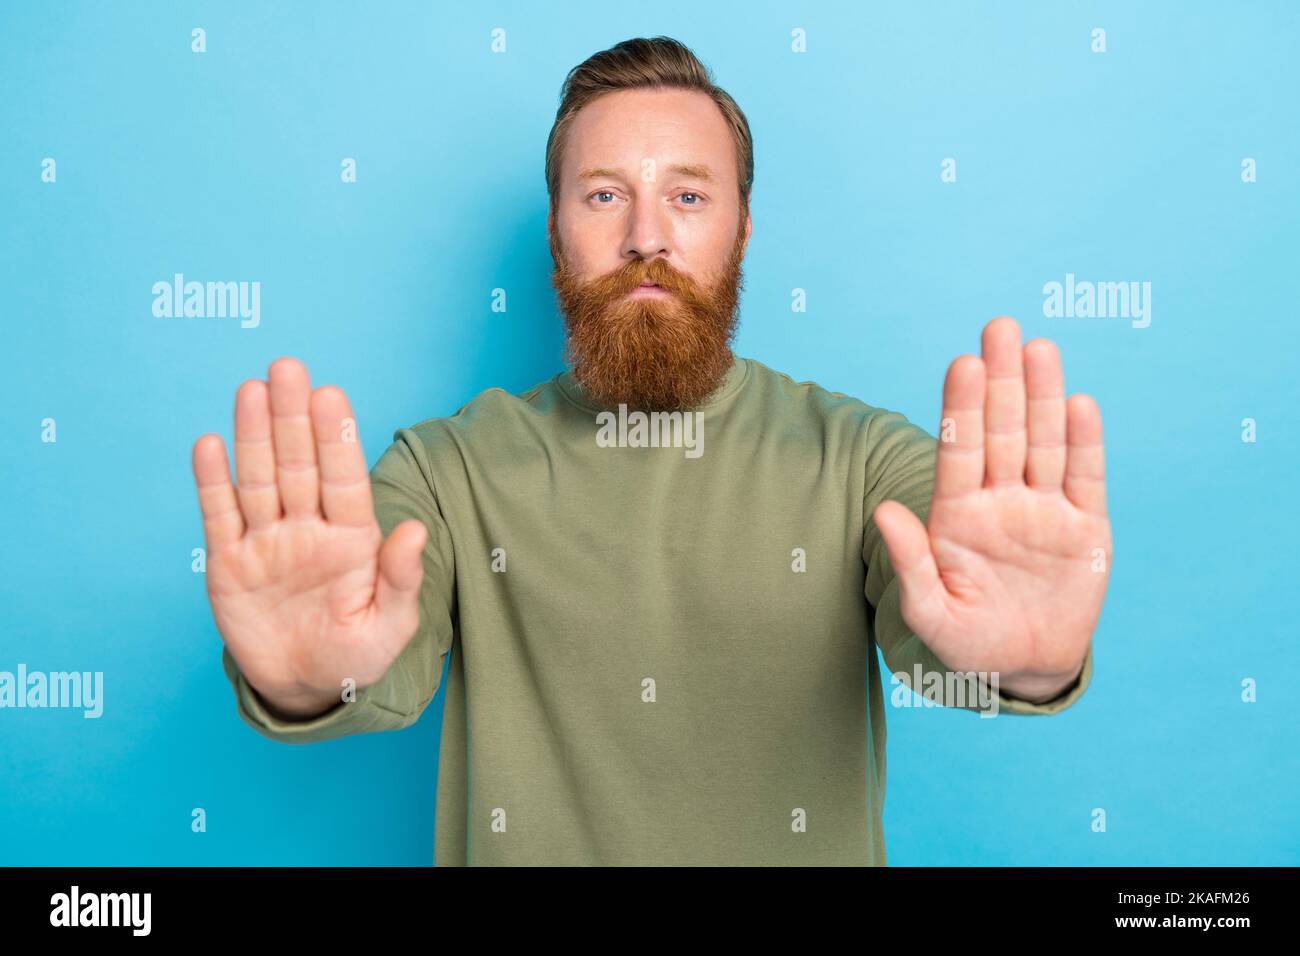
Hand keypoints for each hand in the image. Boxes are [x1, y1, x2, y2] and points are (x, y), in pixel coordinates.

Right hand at [191, 357, 428, 717]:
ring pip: (260, 480)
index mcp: (353, 539)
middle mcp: (309, 529)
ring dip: (255, 436)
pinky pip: (220, 517)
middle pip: (300, 466)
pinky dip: (213, 483)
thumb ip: (400, 580)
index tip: (331, 394)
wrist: (304, 687)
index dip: (337, 438)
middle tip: (288, 367)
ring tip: (252, 389)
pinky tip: (210, 443)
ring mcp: (268, 542)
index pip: (344, 479)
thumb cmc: (356, 653)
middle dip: (293, 418)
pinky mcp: (229, 563)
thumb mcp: (389, 627)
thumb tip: (416, 531)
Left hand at [873, 317, 1110, 701]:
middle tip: (999, 327)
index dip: (960, 408)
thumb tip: (882, 511)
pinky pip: (1084, 478)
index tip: (961, 362)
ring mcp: (1044, 509)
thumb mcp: (932, 614)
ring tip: (1039, 349)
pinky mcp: (1085, 528)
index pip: (959, 450)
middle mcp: (1001, 500)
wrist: (1024, 667)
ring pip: (1043, 442)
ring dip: (1042, 397)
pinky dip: (1083, 444)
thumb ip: (911, 564)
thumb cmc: (968, 641)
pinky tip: (1078, 404)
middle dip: (1001, 381)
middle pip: (1001, 431)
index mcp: (958, 514)